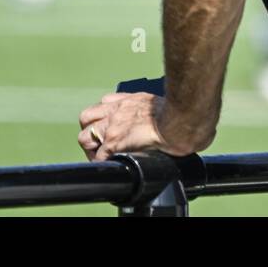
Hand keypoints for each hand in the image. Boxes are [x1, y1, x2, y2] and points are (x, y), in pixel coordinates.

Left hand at [77, 92, 207, 160]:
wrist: (183, 119)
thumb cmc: (182, 112)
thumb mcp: (163, 102)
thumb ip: (154, 110)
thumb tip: (167, 118)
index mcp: (130, 100)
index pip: (104, 104)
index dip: (104, 117)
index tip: (111, 128)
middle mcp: (117, 109)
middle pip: (87, 117)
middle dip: (91, 130)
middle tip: (102, 143)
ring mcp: (113, 126)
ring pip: (85, 137)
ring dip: (93, 148)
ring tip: (105, 157)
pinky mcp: (115, 142)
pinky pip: (98, 157)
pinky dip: (103, 162)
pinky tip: (113, 166)